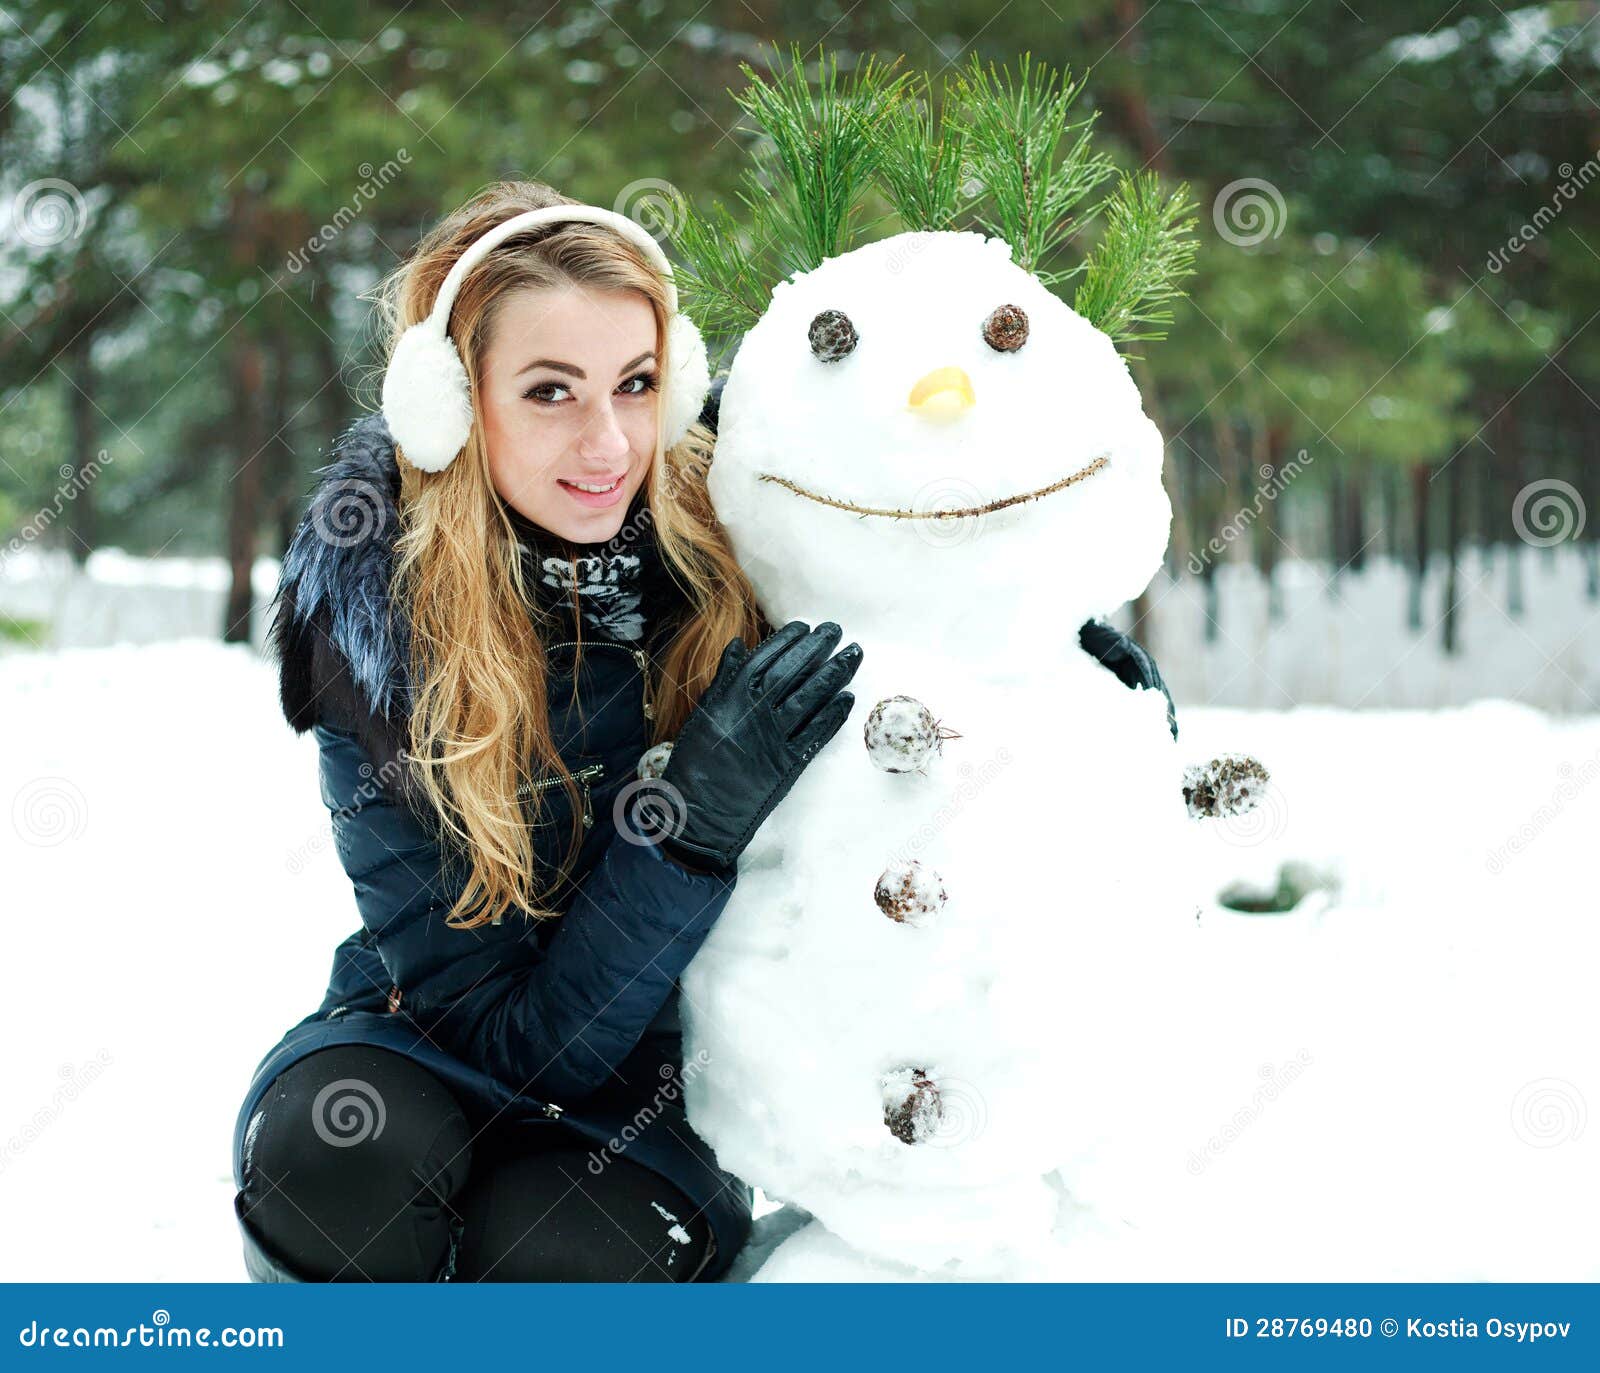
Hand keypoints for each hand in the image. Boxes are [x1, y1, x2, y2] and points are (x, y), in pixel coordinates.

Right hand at [654, 620, 861, 871]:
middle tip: (837, 631)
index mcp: (731, 695)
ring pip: (812, 697)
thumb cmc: (695, 760)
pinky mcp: (789, 763)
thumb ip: (724, 678)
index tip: (806, 627)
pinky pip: (817, 733)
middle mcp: (756, 710)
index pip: (767, 657)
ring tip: (853, 654)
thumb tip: (738, 645)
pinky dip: (834, 714)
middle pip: (795, 671)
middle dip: (819, 648)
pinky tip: (848, 697)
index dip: (790, 640)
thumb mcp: (704, 712)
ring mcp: (775, 736)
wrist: (697, 811)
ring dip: (836, 673)